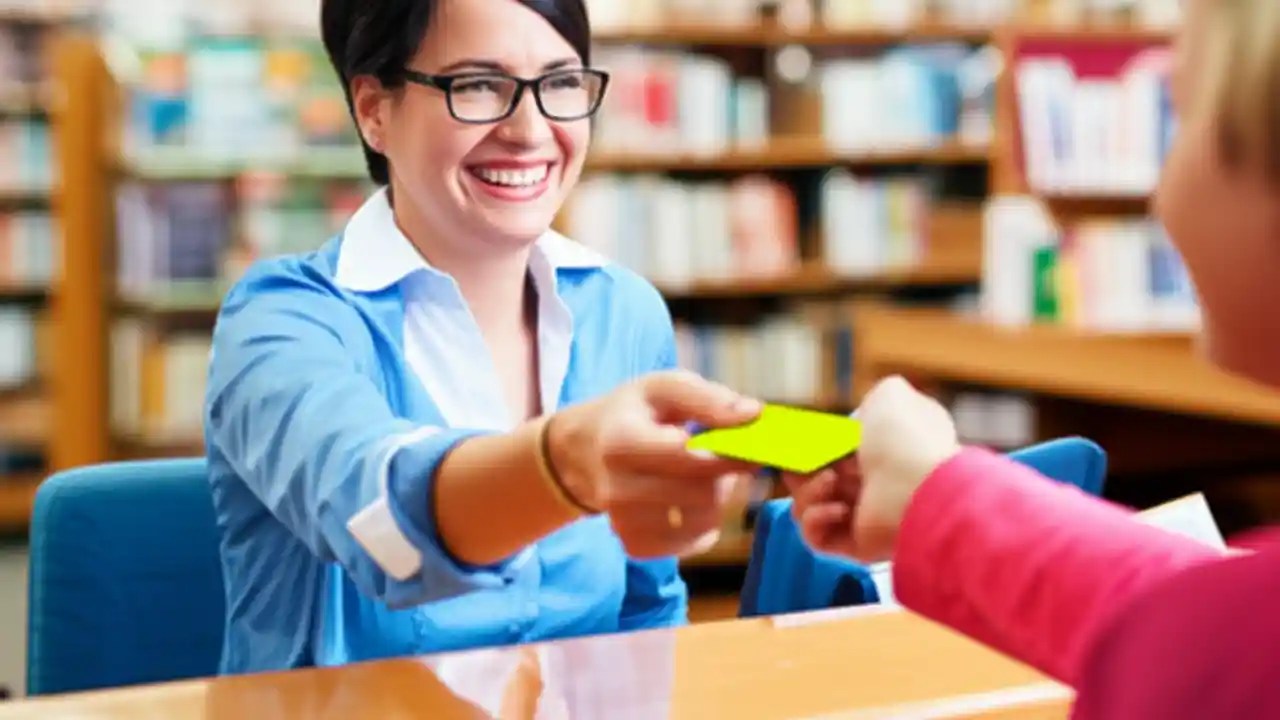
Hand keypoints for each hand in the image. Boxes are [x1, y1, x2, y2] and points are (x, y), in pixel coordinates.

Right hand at [548, 370, 761, 558]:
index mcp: (621, 441)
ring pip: (702, 521)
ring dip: (717, 500)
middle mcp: (617, 488)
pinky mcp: (633, 545)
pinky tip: (691, 502)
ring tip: (702, 475)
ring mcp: (623, 522)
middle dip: (725, 474)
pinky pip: (691, 545)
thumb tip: (752, 414)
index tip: (755, 445)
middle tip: (726, 456)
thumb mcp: (662, 388)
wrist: (586, 450)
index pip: (688, 456)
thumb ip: (707, 398)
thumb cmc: (632, 413)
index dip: (730, 453)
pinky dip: (703, 525)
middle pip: (701, 493)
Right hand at [783, 376, 961, 562]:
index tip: (796, 442)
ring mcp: (865, 518)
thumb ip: (876, 396)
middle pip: (816, 479)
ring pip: (810, 508)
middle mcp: (874, 485)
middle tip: (798, 464)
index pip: (835, 452)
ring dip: (808, 494)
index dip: (811, 447)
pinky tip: (836, 508)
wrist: (917, 486)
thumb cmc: (905, 439)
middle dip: (801, 471)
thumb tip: (865, 413)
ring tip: (830, 483)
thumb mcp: (891, 396)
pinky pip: (817, 538)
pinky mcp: (856, 546)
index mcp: (883, 452)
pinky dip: (815, 520)